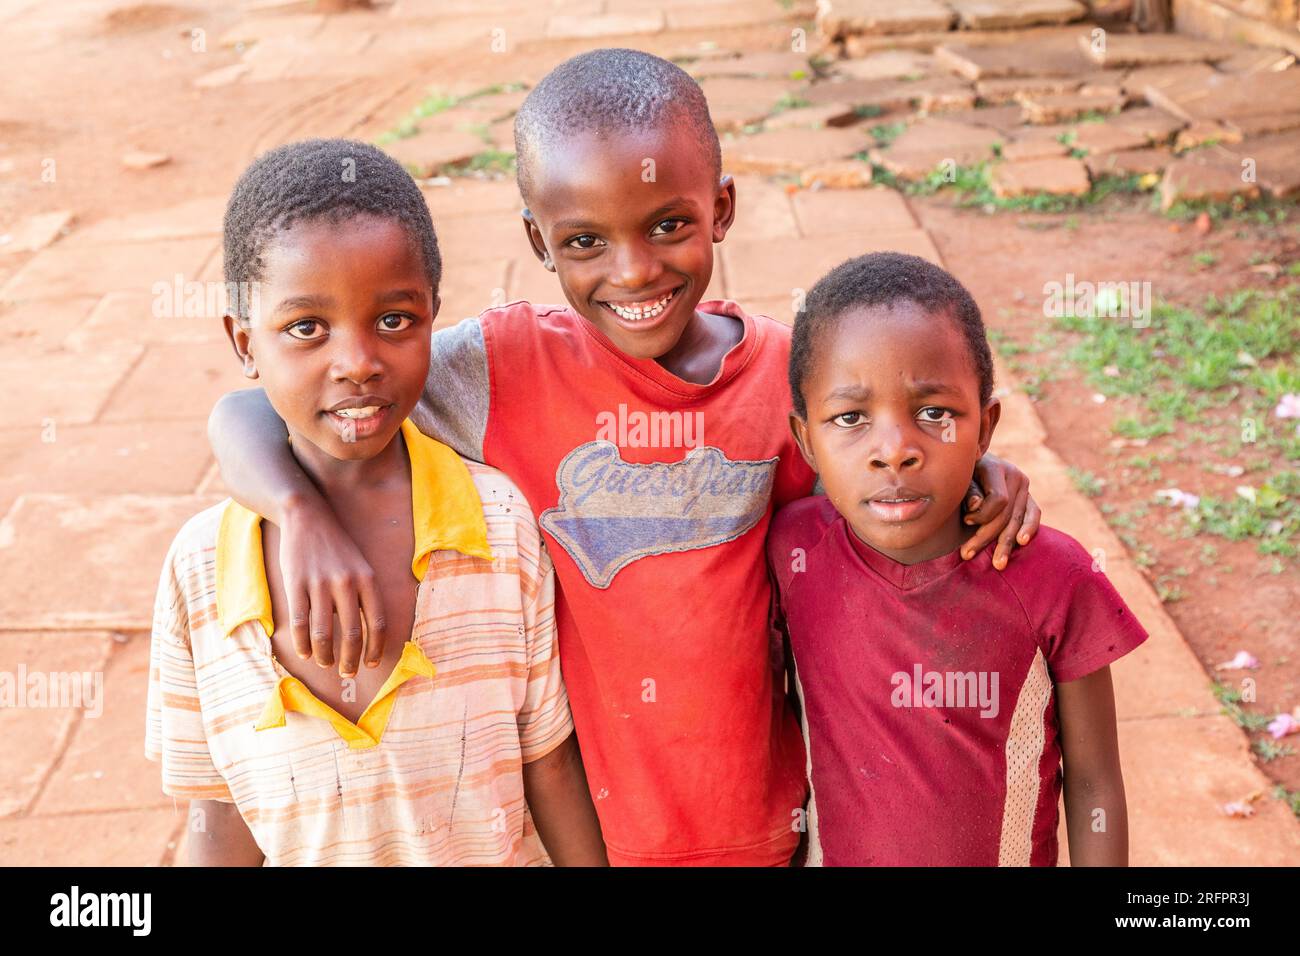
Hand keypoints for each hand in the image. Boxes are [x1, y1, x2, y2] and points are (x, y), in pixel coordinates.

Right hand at [279, 495, 387, 677]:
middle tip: (348, 673)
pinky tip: (306, 653)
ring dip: (326, 655)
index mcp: (368, 579)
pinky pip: (300, 622)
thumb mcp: (360, 565)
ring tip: (327, 664)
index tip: (372, 663)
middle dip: (351, 659)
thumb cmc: (336, 547)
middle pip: (352, 633)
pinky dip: (303, 643)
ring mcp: (320, 583)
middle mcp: (346, 582)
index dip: (376, 647)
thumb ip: (364, 595)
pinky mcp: (296, 584)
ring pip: (323, 633)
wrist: (308, 517)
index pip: (378, 622)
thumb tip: (365, 634)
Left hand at [960, 453, 1040, 569]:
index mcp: (996, 467)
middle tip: (967, 554)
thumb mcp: (960, 479)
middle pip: (1007, 514)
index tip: (965, 521)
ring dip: (1007, 543)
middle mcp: (1014, 475)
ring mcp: (1024, 486)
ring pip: (1018, 519)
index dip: (982, 515)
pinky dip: (1029, 529)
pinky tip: (1022, 542)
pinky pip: (1033, 514)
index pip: (999, 499)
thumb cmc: (959, 474)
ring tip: (997, 564)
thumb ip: (968, 491)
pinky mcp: (1028, 497)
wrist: (969, 464)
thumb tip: (976, 505)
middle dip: (987, 536)